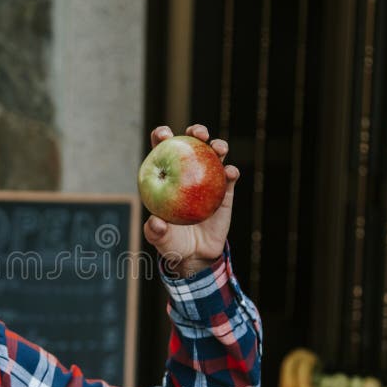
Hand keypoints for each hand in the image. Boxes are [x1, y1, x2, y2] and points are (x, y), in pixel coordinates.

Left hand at [142, 124, 239, 277]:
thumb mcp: (161, 240)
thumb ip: (155, 232)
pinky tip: (230, 173)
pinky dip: (231, 172)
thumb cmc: (172, 243)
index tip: (165, 134)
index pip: (162, 150)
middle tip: (198, 133)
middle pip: (192, 145)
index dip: (162, 136)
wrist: (196, 255)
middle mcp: (188, 173)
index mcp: (167, 176)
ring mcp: (208, 180)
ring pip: (214, 155)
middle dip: (195, 131)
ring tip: (218, 148)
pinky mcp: (226, 191)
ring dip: (218, 145)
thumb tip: (156, 223)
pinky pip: (229, 177)